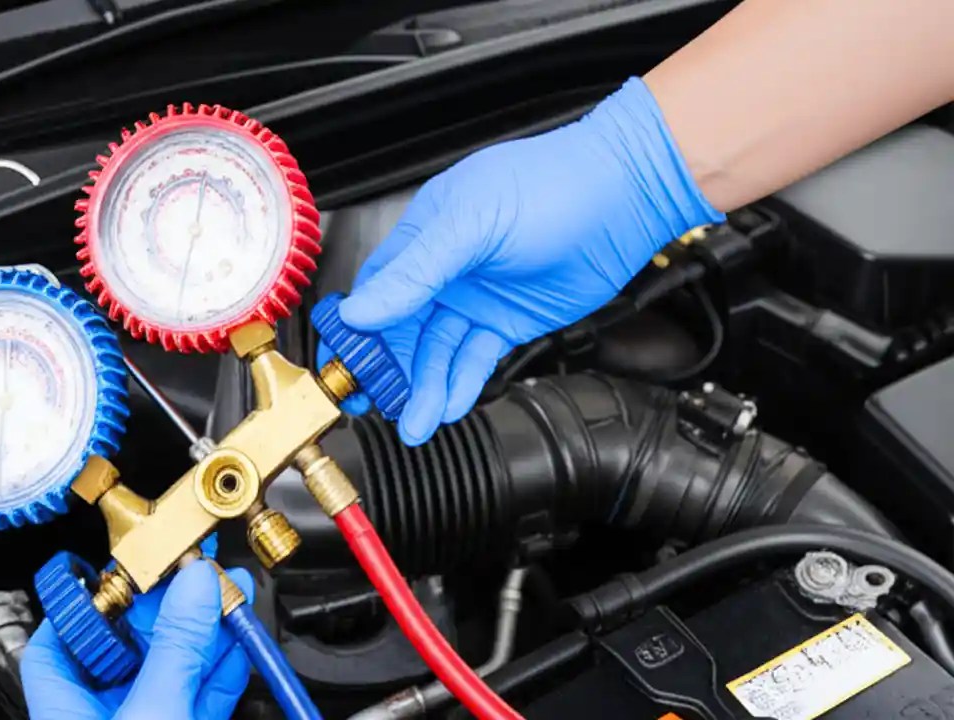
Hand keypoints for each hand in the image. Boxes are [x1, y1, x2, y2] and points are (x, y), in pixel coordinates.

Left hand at [22, 560, 255, 719]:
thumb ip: (175, 650)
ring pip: (174, 668)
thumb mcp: (154, 713)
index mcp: (65, 710)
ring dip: (206, 630)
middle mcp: (102, 716)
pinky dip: (222, 668)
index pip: (57, 643)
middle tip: (195, 569)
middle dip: (168, 606)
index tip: (121, 567)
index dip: (87, 601)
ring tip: (229, 590)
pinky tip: (238, 641)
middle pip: (130, 647)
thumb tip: (192, 585)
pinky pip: (202, 695)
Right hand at [328, 77, 722, 444]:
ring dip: (426, 387)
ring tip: (416, 423)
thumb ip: (415, 273)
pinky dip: (462, 383)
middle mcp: (444, 269)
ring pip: (438, 351)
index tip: (347, 365)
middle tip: (377, 406)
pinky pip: (475, 358)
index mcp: (424, 235)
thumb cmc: (550, 185)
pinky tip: (450, 405)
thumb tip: (361, 311)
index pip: (377, 290)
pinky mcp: (507, 321)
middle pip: (402, 330)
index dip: (360, 330)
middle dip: (390, 370)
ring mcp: (476, 297)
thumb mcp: (470, 225)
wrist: (623, 196)